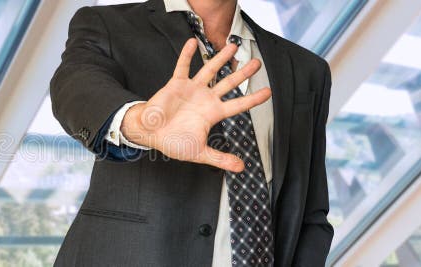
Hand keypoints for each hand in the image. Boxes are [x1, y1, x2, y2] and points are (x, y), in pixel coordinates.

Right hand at [121, 38, 271, 171]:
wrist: (151, 135)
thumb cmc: (174, 142)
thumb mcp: (200, 152)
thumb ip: (220, 158)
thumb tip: (241, 168)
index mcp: (213, 113)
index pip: (238, 104)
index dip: (253, 98)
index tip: (268, 92)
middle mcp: (205, 99)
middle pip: (229, 83)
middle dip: (243, 73)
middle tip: (257, 62)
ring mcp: (192, 90)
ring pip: (210, 70)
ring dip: (221, 58)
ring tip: (233, 45)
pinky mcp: (176, 84)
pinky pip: (182, 67)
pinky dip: (186, 55)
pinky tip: (192, 43)